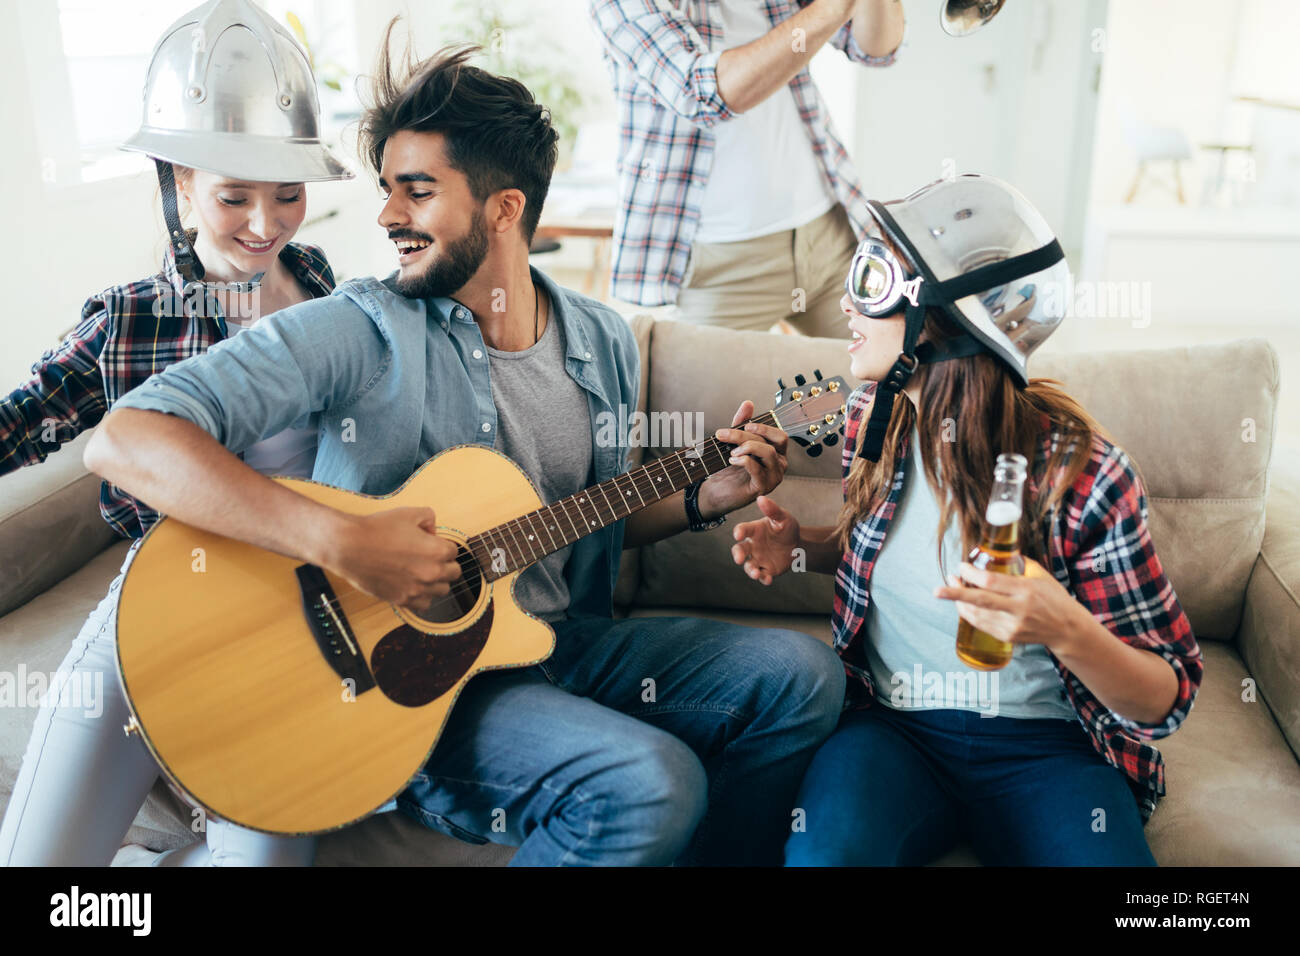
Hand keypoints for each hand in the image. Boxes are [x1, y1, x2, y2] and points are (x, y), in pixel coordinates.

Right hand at [324, 507, 462, 612]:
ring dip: (437, 581)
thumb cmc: (377, 529)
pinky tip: (414, 586)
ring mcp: (417, 589)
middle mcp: (431, 572)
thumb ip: (428, 518)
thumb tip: (433, 531)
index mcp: (437, 551)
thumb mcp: (408, 513)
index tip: (432, 543)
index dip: (443, 545)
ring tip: (422, 572)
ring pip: (442, 591)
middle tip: (430, 558)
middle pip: (454, 573)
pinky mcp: (402, 600)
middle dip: (445, 563)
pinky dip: (423, 597)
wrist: (349, 547)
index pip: (455, 551)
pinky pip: (424, 605)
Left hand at [699, 400, 788, 517]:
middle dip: (744, 436)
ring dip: (746, 447)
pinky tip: (732, 461)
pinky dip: (743, 460)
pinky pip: (757, 468)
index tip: (745, 426)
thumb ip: (741, 424)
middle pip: (770, 443)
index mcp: (777, 453)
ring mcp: (773, 477)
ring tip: (731, 452)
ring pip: (768, 453)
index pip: (780, 436)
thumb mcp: (734, 443)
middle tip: (723, 435)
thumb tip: (748, 403)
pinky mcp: (763, 487)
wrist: (716, 492)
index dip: (764, 428)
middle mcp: (779, 465)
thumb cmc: (728, 469)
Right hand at [731, 495, 800, 584]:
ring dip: (750, 571)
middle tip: (739, 559)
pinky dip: (763, 579)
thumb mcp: (783, 517)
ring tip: (756, 573)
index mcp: (754, 531)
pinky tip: (768, 580)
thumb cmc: (786, 528)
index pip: (743, 530)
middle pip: (740, 550)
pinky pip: (762, 575)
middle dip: (738, 555)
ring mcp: (758, 558)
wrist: (797, 545)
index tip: (738, 534)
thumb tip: (761, 498)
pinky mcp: (767, 569)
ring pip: (749, 566)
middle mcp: (753, 545)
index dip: (739, 532)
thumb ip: (772, 510)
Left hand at [932, 557, 1093, 653]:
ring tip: (950, 589)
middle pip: (980, 601)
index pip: (992, 582)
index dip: (973, 574)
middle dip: (956, 594)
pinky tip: (963, 604)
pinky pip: (981, 624)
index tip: (961, 566)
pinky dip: (969, 613)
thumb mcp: (1041, 576)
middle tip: (937, 590)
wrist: (1068, 629)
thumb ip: (1018, 564)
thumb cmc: (1054, 598)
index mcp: (1026, 591)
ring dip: (959, 602)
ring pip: (977, 615)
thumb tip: (996, 552)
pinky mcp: (1008, 637)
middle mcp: (1018, 610)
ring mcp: (1012, 626)